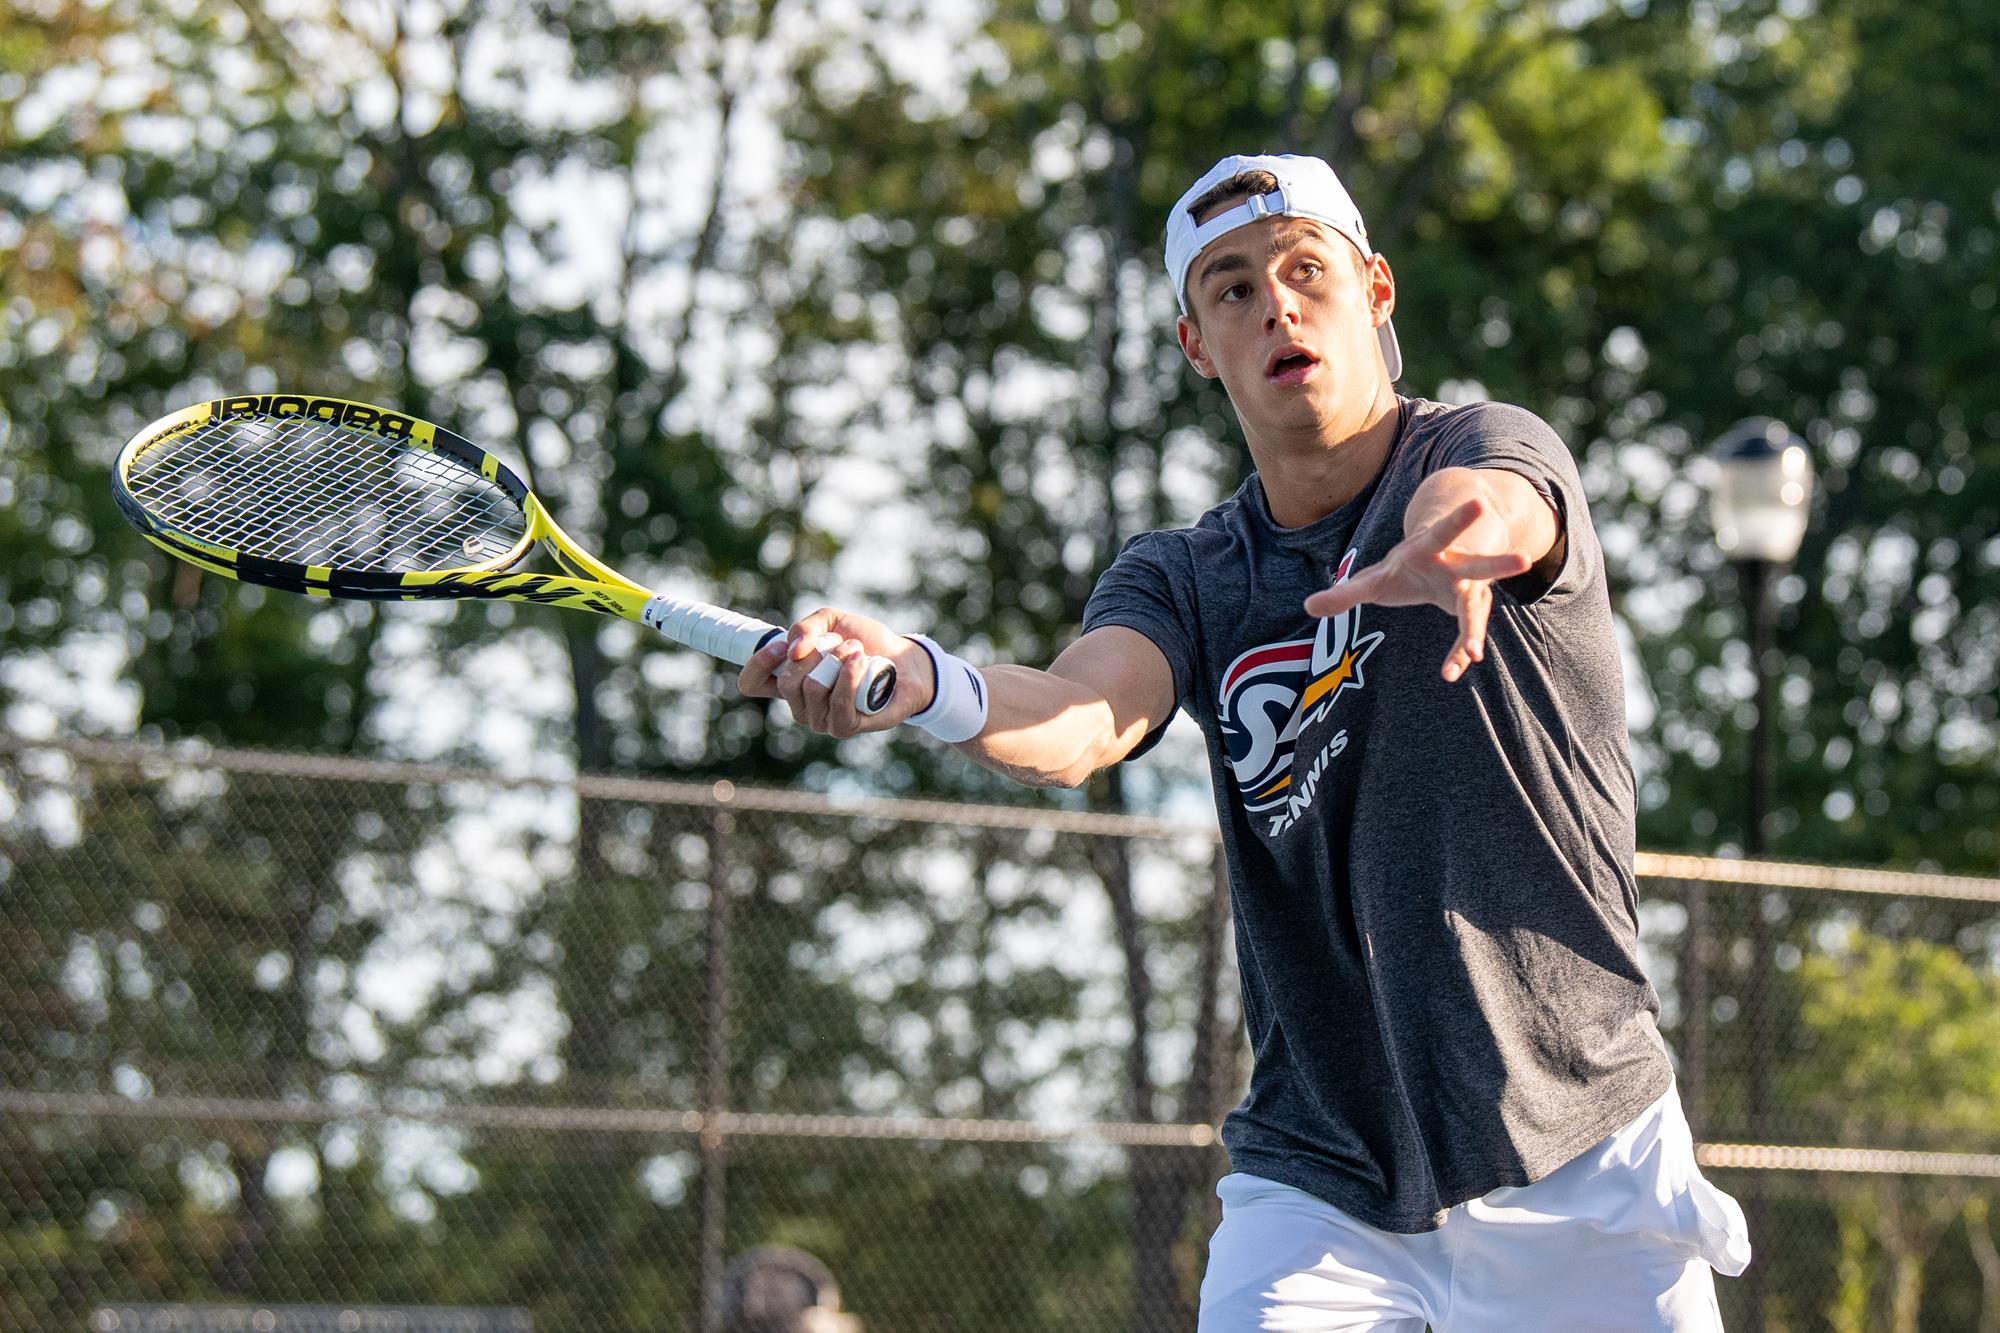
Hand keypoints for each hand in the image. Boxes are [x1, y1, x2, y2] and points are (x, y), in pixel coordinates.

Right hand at [735, 608, 935, 737]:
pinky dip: (850, 677)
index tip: (782, 644)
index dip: (758, 663)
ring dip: (836, 661)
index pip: (751, 683)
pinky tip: (862, 662)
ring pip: (812, 689)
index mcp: (789, 682)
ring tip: (857, 652)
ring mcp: (821, 720)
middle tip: (840, 643)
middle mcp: (800, 705)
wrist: (907, 660)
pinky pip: (838, 703)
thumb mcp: (832, 622)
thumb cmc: (866, 643)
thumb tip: (794, 650)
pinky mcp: (846, 726)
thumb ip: (806, 626)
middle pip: (785, 682)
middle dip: (814, 654)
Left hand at [1303, 498, 1530, 682]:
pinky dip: (1460, 650)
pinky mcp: (1469, 610)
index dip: (1458, 518)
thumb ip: (1344, 593)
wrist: (1441, 564)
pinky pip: (1466, 632)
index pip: (1444, 531)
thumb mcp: (1373, 578)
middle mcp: (1456, 567)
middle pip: (1478, 565)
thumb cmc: (1404, 567)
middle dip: (1498, 564)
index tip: (1479, 502)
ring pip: (1477, 608)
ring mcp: (1467, 589)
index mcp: (1431, 548)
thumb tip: (1307, 606)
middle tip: (1523, 560)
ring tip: (1476, 654)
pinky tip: (1456, 668)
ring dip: (1475, 630)